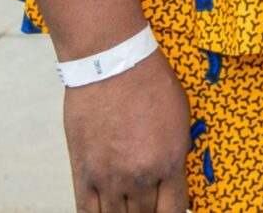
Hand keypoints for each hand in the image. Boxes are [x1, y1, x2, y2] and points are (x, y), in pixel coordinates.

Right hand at [61, 47, 191, 211]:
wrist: (112, 65)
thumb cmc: (150, 85)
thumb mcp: (180, 121)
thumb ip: (174, 156)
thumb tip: (171, 181)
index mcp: (169, 162)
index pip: (173, 210)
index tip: (167, 210)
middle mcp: (139, 176)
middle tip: (146, 205)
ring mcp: (108, 177)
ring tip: (127, 205)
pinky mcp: (83, 172)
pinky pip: (86, 211)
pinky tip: (105, 210)